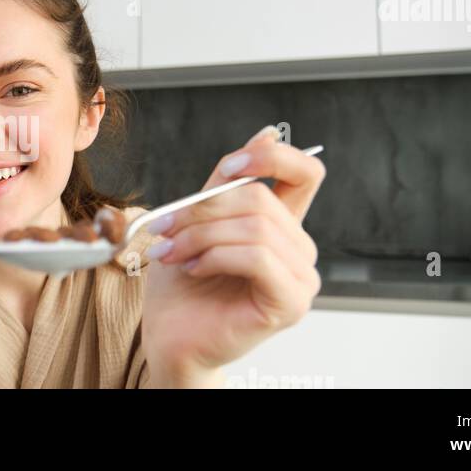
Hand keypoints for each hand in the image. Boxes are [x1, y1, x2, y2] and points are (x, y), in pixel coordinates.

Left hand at [140, 126, 325, 387]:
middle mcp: (298, 250)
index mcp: (280, 227)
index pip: (305, 173)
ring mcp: (301, 278)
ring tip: (172, 253)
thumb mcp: (196, 222)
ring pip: (256, 228)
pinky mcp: (291, 303)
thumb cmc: (181, 288)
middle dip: (203, 210)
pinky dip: (217, 256)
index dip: (270, 157)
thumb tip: (265, 132)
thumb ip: (225, 184)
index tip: (228, 167)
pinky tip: (195, 269)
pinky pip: (258, 257)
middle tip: (165, 228)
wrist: (169, 339)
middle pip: (262, 199)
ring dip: (201, 235)